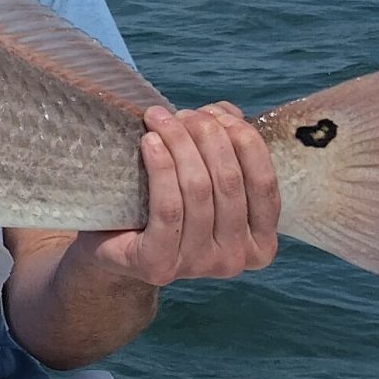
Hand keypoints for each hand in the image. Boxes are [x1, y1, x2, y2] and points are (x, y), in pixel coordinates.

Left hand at [74, 101, 279, 286]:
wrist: (115, 243)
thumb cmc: (169, 204)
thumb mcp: (207, 176)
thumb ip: (226, 146)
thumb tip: (228, 112)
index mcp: (260, 243)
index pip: (264, 183)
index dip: (244, 140)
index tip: (215, 112)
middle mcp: (235, 260)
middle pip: (229, 181)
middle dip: (207, 135)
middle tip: (182, 113)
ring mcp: (198, 266)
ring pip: (197, 189)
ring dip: (179, 143)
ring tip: (159, 119)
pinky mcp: (160, 265)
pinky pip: (168, 208)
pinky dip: (161, 167)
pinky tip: (150, 142)